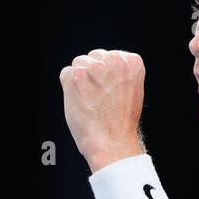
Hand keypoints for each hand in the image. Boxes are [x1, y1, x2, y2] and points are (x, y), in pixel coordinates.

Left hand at [59, 48, 146, 171]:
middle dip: (93, 74)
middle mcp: (114, 60)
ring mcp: (94, 67)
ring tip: (91, 100)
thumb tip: (104, 65)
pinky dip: (69, 88)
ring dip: (80, 79)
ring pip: (79, 63)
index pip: (111, 56)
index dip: (108, 75)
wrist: (112, 142)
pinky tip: (81, 101)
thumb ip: (121, 74)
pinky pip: (66, 73)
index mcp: (132, 62)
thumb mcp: (133, 92)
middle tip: (100, 98)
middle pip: (94, 56)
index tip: (111, 90)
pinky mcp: (76, 77)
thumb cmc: (121, 122)